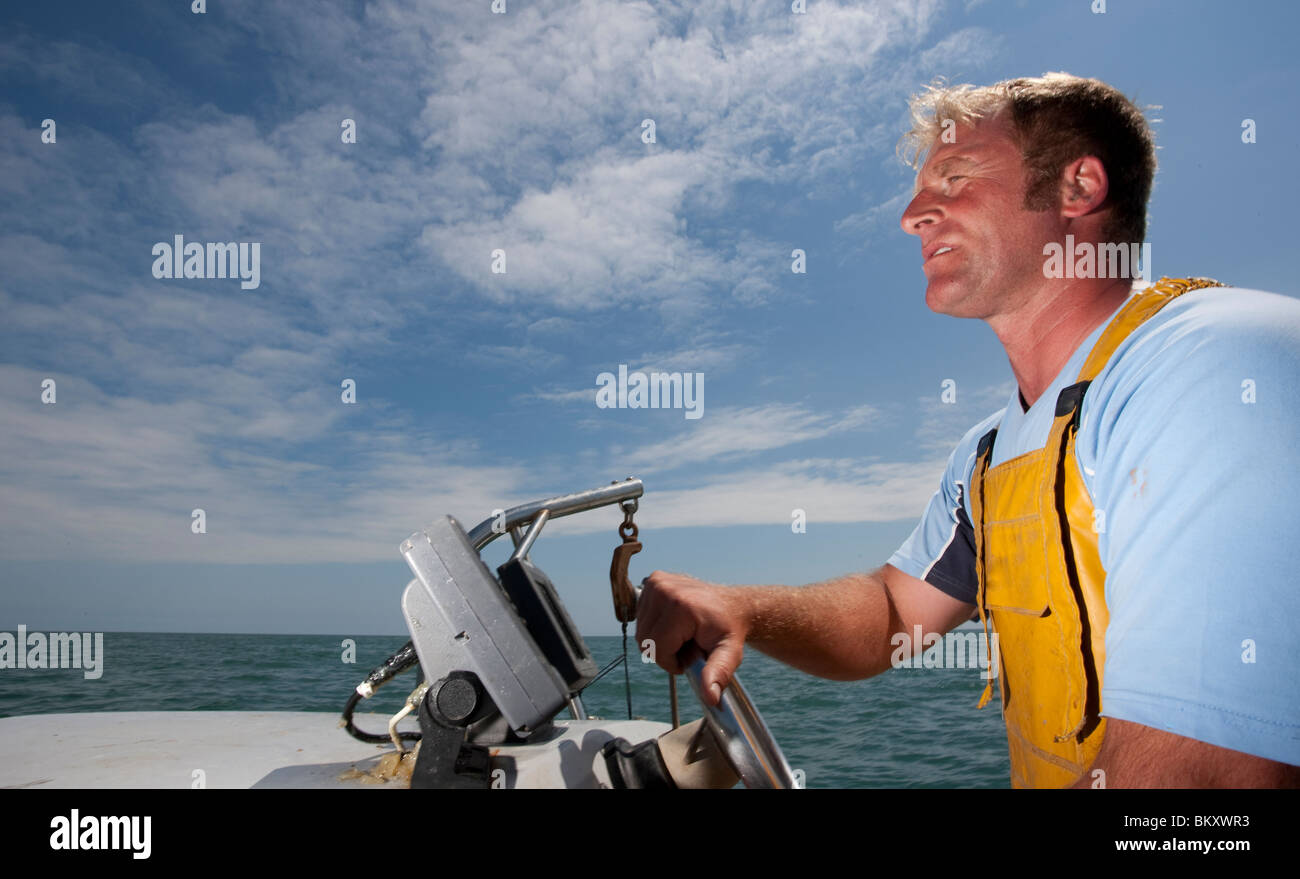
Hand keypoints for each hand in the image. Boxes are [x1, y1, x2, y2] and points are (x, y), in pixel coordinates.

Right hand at [635, 570, 748, 706]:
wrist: (732, 605)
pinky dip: (655, 626)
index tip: (691, 658)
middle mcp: (664, 589)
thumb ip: (717, 674)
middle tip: (688, 646)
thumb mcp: (729, 654)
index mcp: (680, 606)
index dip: (672, 662)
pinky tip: (675, 623)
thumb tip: (710, 697)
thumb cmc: (730, 630)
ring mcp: (656, 582)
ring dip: (660, 640)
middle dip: (665, 652)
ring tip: (684, 635)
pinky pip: (642, 616)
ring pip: (641, 630)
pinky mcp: (653, 581)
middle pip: (645, 640)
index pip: (657, 648)